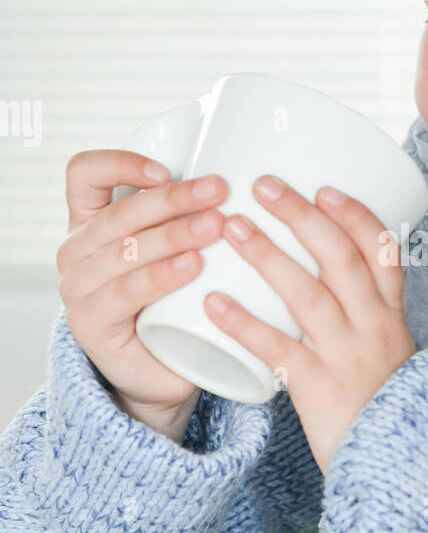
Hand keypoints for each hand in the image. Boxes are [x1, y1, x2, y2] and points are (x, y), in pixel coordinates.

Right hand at [57, 150, 228, 428]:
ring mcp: (77, 288)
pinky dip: (159, 276)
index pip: (84, 173)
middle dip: (174, 198)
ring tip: (216, 227)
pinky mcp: (90, 325)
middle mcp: (76, 249)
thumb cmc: (175, 300)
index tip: (168, 168)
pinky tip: (191, 266)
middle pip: (118, 211)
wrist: (162, 370)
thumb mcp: (176, 248)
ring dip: (173, 234)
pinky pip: (124, 292)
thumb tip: (247, 168)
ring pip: (124, 249)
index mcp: (90, 221)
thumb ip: (190, 211)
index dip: (120, 162)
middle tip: (220, 191)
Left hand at [202, 175, 416, 473]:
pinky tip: (212, 303)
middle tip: (262, 184)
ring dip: (267, 255)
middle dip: (302, 216)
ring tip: (230, 226)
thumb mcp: (385, 351)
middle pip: (341, 258)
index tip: (324, 187)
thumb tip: (314, 275)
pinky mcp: (319, 389)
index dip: (354, 215)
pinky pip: (277, 351)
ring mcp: (346, 357)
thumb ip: (356, 316)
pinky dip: (243, 324)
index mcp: (390, 315)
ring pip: (308, 295)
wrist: (394, 467)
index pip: (382, 252)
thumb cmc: (382, 405)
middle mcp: (373, 328)